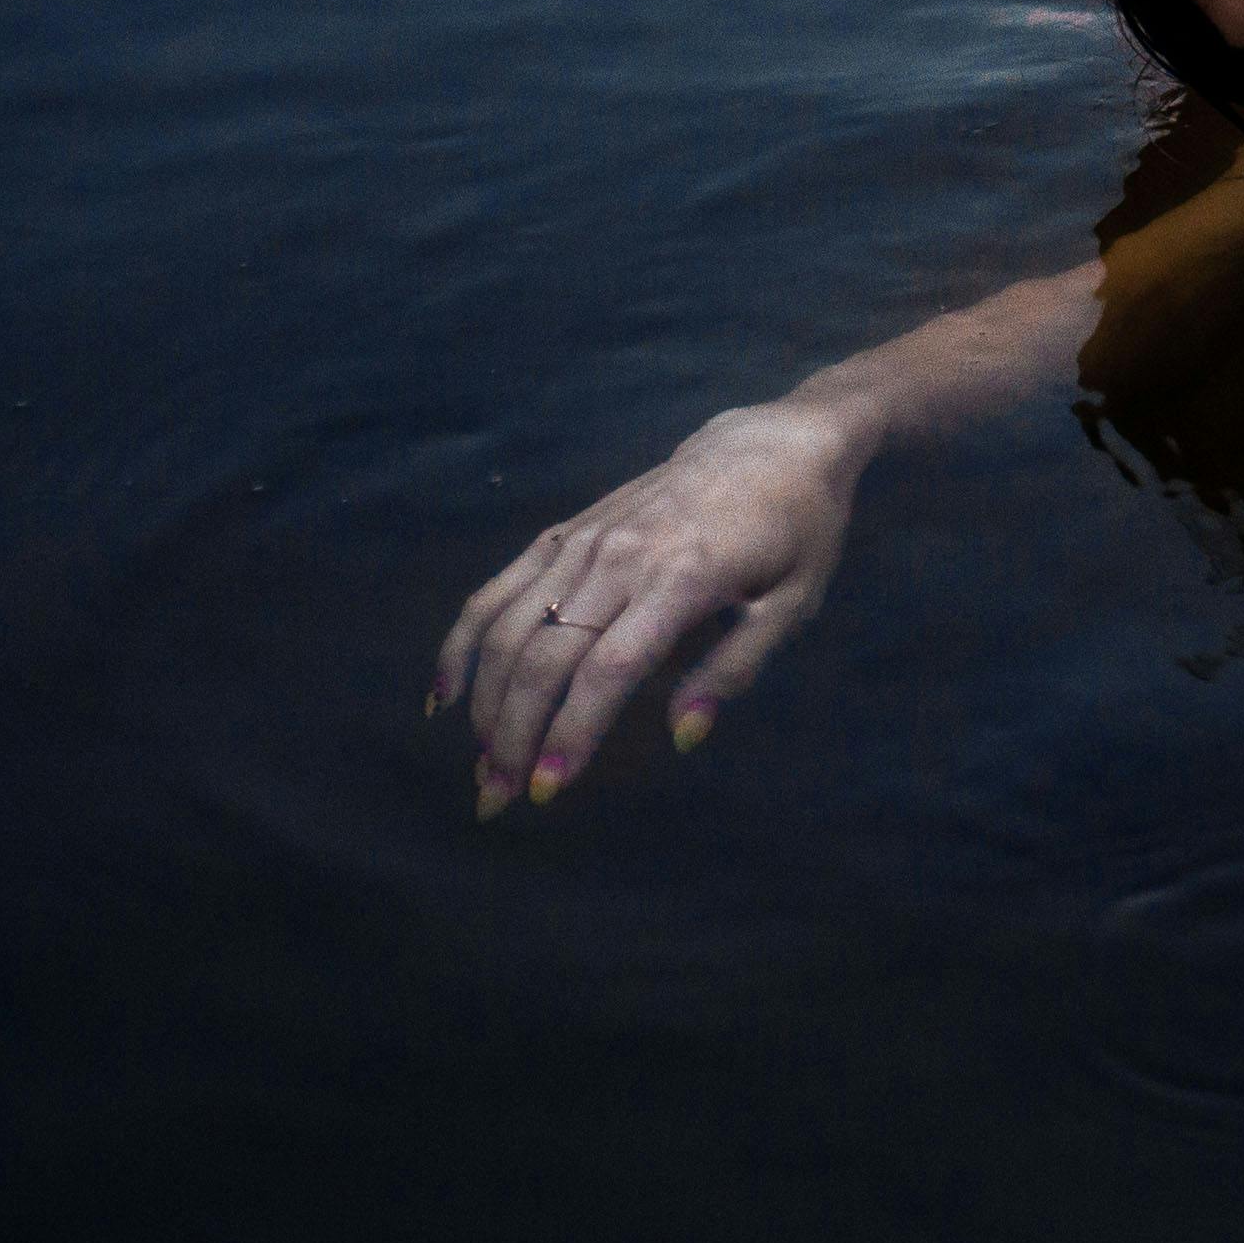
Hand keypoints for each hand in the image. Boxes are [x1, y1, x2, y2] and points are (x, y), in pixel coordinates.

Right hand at [434, 398, 867, 812]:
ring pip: (511, 627)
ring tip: (481, 764)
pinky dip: (465, 641)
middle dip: (514, 733)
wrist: (773, 444)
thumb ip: (737, 669)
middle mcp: (621, 556)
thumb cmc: (797, 532)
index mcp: (682, 578)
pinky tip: (446, 694)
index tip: (549, 790)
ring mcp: (585, 540)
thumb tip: (684, 736)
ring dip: (486, 701)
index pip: (608, 670)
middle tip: (500, 797)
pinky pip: (499, 588)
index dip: (571, 733)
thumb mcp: (794, 603)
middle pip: (545, 655)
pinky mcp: (566, 532)